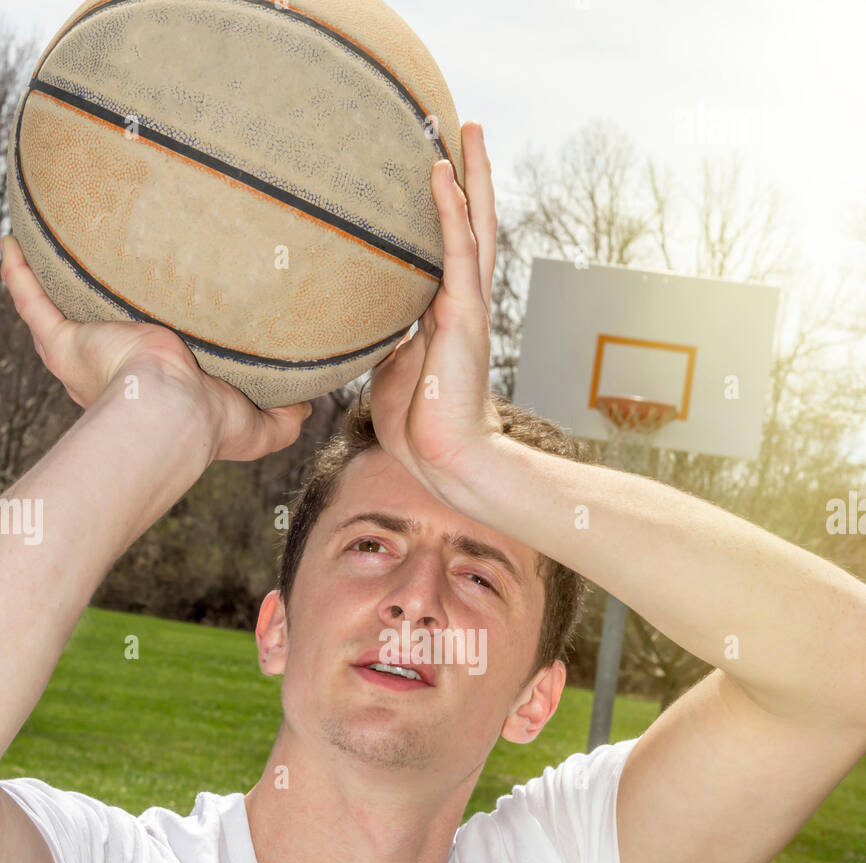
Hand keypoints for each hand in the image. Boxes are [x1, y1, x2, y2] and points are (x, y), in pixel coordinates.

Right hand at [0, 234, 312, 461]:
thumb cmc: (208, 425)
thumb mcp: (258, 428)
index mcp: (155, 388)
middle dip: (99, 310)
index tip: (163, 321)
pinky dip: (18, 275)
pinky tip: (11, 244)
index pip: (152, 363)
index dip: (153, 347)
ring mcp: (88, 354)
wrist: (169, 411)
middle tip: (106, 270)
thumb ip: (284, 418)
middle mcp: (115, 372)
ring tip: (52, 245)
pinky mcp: (66, 341)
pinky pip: (33, 302)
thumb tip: (307, 407)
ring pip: (62, 314)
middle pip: (104, 333)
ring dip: (52, 284)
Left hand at [368, 122, 502, 500]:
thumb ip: (380, 340)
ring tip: (466, 131)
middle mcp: (461, 302)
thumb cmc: (418, 425)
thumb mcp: (389, 371)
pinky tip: (442, 174)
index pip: (446, 248)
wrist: (444, 458)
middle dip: (469, 177)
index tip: (437, 168)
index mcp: (443, 313)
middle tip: (463, 128)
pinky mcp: (465, 316)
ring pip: (475, 227)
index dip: (445, 209)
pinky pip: (459, 252)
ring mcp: (468, 306)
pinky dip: (451, 210)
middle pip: (470, 225)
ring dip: (471, 177)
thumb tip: (351, 325)